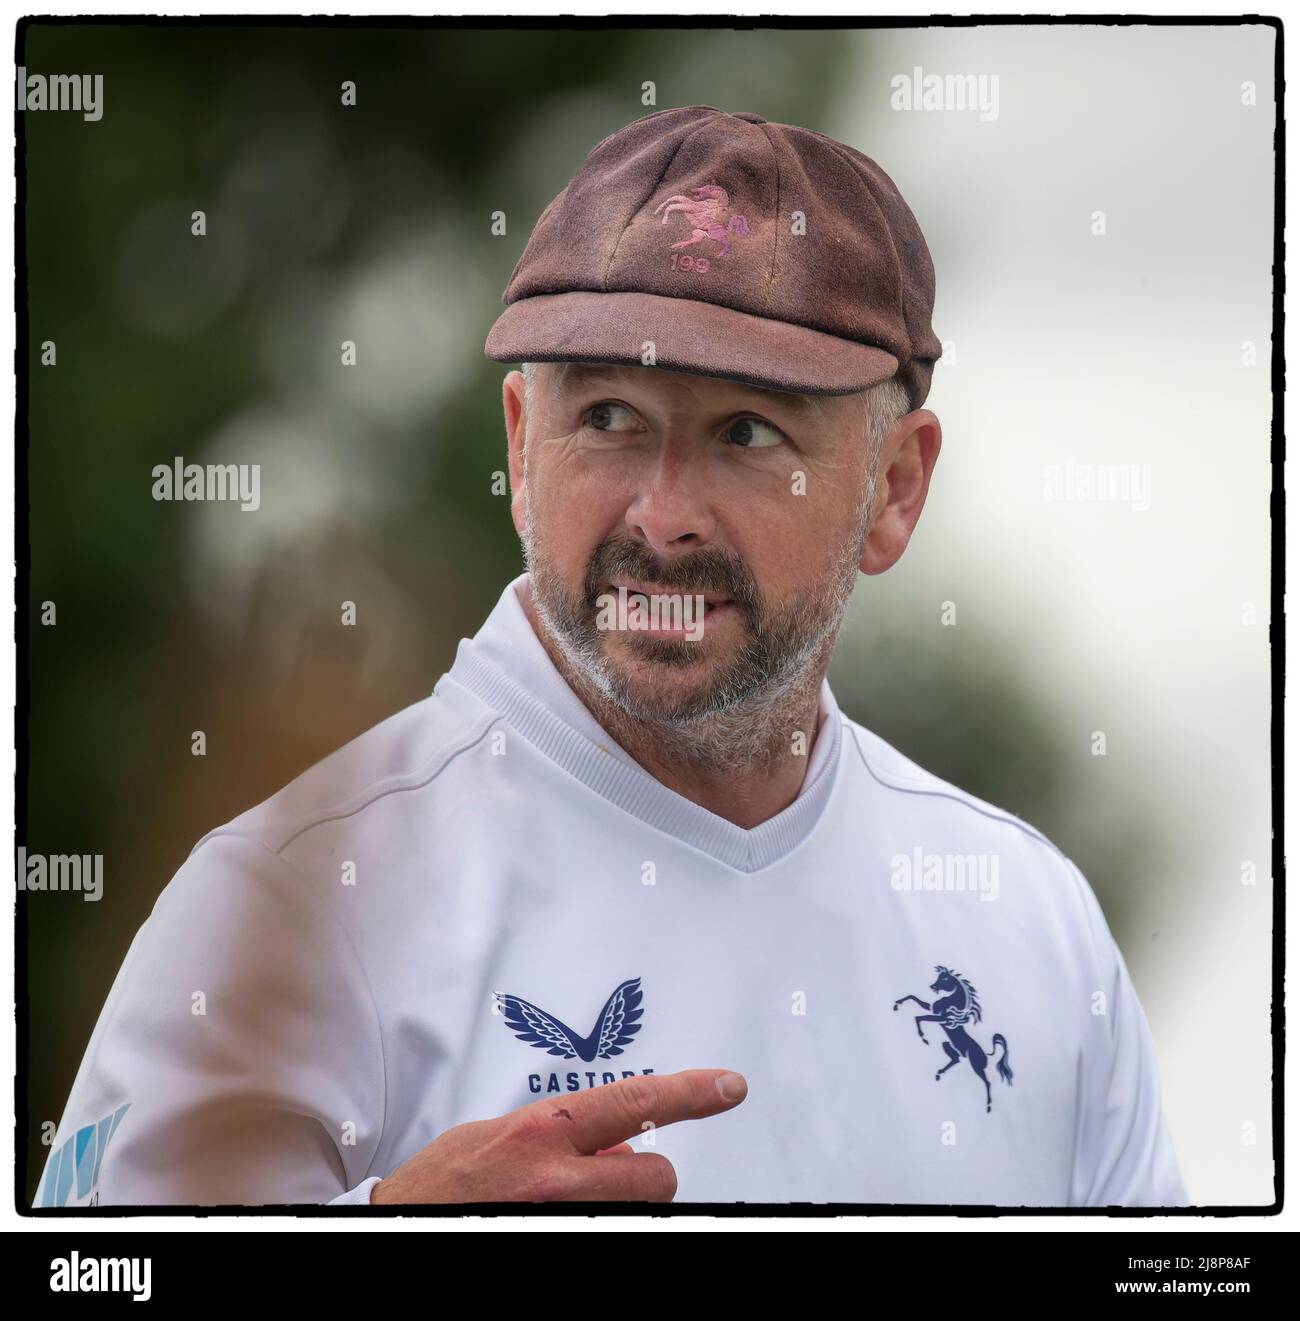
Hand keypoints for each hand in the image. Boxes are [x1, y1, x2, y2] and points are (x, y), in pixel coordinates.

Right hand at [369, 1068, 747, 1203]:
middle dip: (646, 1179)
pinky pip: (612, 1232)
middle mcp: (557, 1178)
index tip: (729, 1086)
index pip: (634, 1101)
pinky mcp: (560, 1244)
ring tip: (568, 1202)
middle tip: (612, 1181)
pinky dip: (600, 1223)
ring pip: (637, 1213)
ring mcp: (562, 1221)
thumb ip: (553, 1134)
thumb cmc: (440, 1188)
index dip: (690, 1093)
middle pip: (657, 1177)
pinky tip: (556, 1216)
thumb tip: (608, 1141)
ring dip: (618, 1206)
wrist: (399, 1230)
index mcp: (541, 1132)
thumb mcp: (493, 1137)